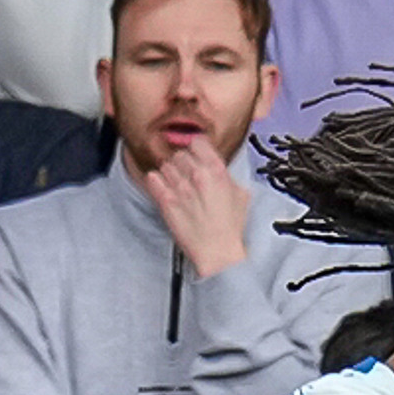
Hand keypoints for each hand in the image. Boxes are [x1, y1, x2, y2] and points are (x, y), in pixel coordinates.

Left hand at [144, 142, 251, 277]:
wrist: (217, 252)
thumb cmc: (230, 228)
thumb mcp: (241, 195)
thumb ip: (228, 176)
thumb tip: (220, 169)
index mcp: (217, 170)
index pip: (198, 142)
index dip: (196, 149)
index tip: (196, 156)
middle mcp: (197, 175)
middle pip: (180, 154)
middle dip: (183, 164)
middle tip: (188, 177)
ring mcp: (179, 187)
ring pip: (166, 165)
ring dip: (170, 174)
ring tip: (177, 186)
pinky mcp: (165, 200)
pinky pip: (152, 177)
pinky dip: (156, 181)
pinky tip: (163, 189)